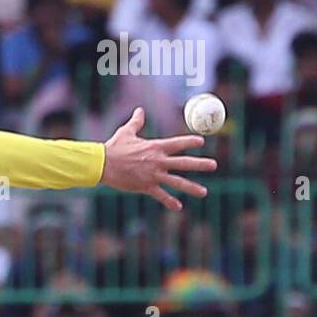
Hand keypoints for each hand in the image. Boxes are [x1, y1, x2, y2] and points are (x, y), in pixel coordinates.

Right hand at [100, 107, 216, 209]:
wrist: (102, 164)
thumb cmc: (114, 147)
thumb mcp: (126, 132)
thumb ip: (136, 122)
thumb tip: (140, 110)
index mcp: (155, 147)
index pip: (177, 143)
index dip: (190, 142)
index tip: (201, 142)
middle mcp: (158, 161)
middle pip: (184, 163)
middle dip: (200, 164)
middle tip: (214, 165)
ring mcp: (153, 175)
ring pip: (176, 182)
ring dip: (192, 187)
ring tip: (204, 192)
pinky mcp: (145, 186)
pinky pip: (160, 195)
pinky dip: (169, 201)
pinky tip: (178, 207)